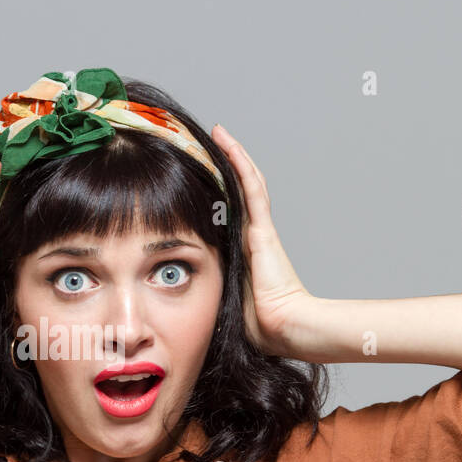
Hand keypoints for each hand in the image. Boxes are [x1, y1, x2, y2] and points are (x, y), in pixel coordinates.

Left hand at [210, 123, 316, 357]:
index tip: (203, 179)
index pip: (230, 213)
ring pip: (246, 181)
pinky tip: (225, 140)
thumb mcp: (224, 304)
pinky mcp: (262, 227)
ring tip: (218, 133)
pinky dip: (238, 160)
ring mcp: (260, 229)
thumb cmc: (257, 327)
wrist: (283, 328)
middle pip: (239, 191)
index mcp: (245, 253)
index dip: (220, 194)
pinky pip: (249, 185)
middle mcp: (254, 235)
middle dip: (226, 168)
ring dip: (232, 156)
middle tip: (210, 144)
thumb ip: (208, 295)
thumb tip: (178, 302)